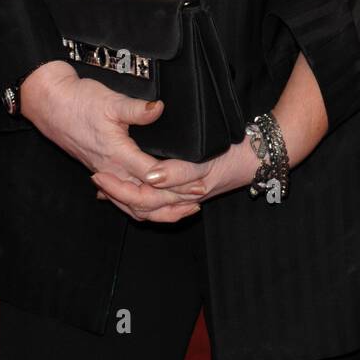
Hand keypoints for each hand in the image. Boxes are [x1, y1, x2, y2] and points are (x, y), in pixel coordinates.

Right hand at [19, 61, 195, 220]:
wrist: (51, 105)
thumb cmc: (80, 102)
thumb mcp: (111, 100)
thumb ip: (137, 109)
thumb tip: (159, 108)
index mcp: (117, 154)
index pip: (152, 177)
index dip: (178, 182)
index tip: (199, 181)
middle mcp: (110, 170)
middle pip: (145, 199)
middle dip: (174, 202)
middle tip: (198, 198)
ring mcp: (105, 174)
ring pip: (132, 205)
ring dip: (159, 210)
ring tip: (183, 209)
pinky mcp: (101, 172)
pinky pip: (122, 200)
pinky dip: (140, 207)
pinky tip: (152, 207)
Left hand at [92, 135, 257, 222]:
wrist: (262, 155)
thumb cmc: (237, 154)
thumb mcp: (207, 160)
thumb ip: (179, 170)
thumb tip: (150, 177)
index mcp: (182, 191)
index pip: (141, 197)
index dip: (118, 189)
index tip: (100, 176)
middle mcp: (182, 197)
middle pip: (142, 205)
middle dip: (118, 195)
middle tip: (98, 182)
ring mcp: (187, 194)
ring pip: (150, 205)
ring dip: (128, 199)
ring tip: (108, 190)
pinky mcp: (192, 187)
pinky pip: (161, 198)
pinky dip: (145, 196)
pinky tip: (138, 185)